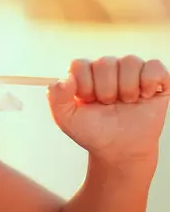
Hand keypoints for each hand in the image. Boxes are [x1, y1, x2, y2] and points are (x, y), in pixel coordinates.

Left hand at [47, 56, 168, 165]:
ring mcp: (132, 73)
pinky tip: (144, 96)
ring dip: (127, 88)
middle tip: (108, 105)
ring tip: (126, 102)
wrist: (119, 150)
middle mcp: (108, 69)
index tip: (88, 102)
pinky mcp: (156, 80)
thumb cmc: (93, 131)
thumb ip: (56, 97)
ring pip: (130, 61)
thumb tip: (63, 80)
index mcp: (85, 74)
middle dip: (105, 90)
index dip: (84, 85)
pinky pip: (155, 66)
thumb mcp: (65, 118)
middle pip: (105, 62)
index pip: (80, 64)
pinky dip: (149, 81)